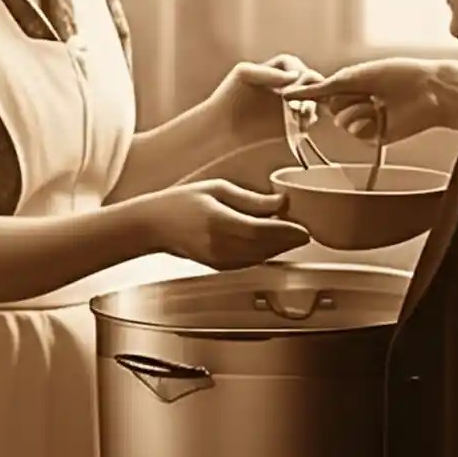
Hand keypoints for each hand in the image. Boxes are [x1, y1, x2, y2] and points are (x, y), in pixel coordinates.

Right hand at [136, 179, 309, 266]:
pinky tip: (270, 242)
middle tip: (304, 231)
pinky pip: (250, 261)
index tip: (304, 229)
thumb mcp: (218, 190)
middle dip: (288, 241)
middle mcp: (220, 245)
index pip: (261, 231)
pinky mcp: (219, 266)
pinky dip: (264, 253)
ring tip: (291, 235)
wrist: (153, 227)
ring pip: (260, 257)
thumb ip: (251, 199)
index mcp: (218, 222)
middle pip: (264, 247)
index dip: (286, 232)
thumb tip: (280, 203)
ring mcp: (219, 259)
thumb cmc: (180, 204)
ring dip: (278, 248)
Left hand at [212, 53, 322, 148]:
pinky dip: (307, 121)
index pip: (296, 66)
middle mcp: (288, 87)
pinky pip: (308, 121)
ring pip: (313, 101)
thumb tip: (296, 77)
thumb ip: (269, 72)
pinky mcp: (293, 125)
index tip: (294, 82)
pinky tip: (300, 123)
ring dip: (312, 105)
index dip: (297, 72)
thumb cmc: (229, 96)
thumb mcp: (244, 74)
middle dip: (310, 88)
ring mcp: (293, 106)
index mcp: (277, 71)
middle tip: (302, 97)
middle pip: (310, 82)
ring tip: (301, 112)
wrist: (223, 128)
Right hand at [281, 57, 457, 142]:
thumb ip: (324, 87)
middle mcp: (356, 102)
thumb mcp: (356, 75)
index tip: (294, 93)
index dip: (311, 93)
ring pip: (340, 120)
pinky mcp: (373, 135)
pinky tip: (381, 115)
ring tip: (378, 102)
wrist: (429, 92)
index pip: (322, 92)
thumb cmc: (399, 75)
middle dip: (343, 97)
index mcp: (352, 84)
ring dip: (356, 108)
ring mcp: (365, 119)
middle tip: (364, 90)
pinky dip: (365, 121)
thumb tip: (294, 91)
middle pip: (329, 106)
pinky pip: (354, 132)